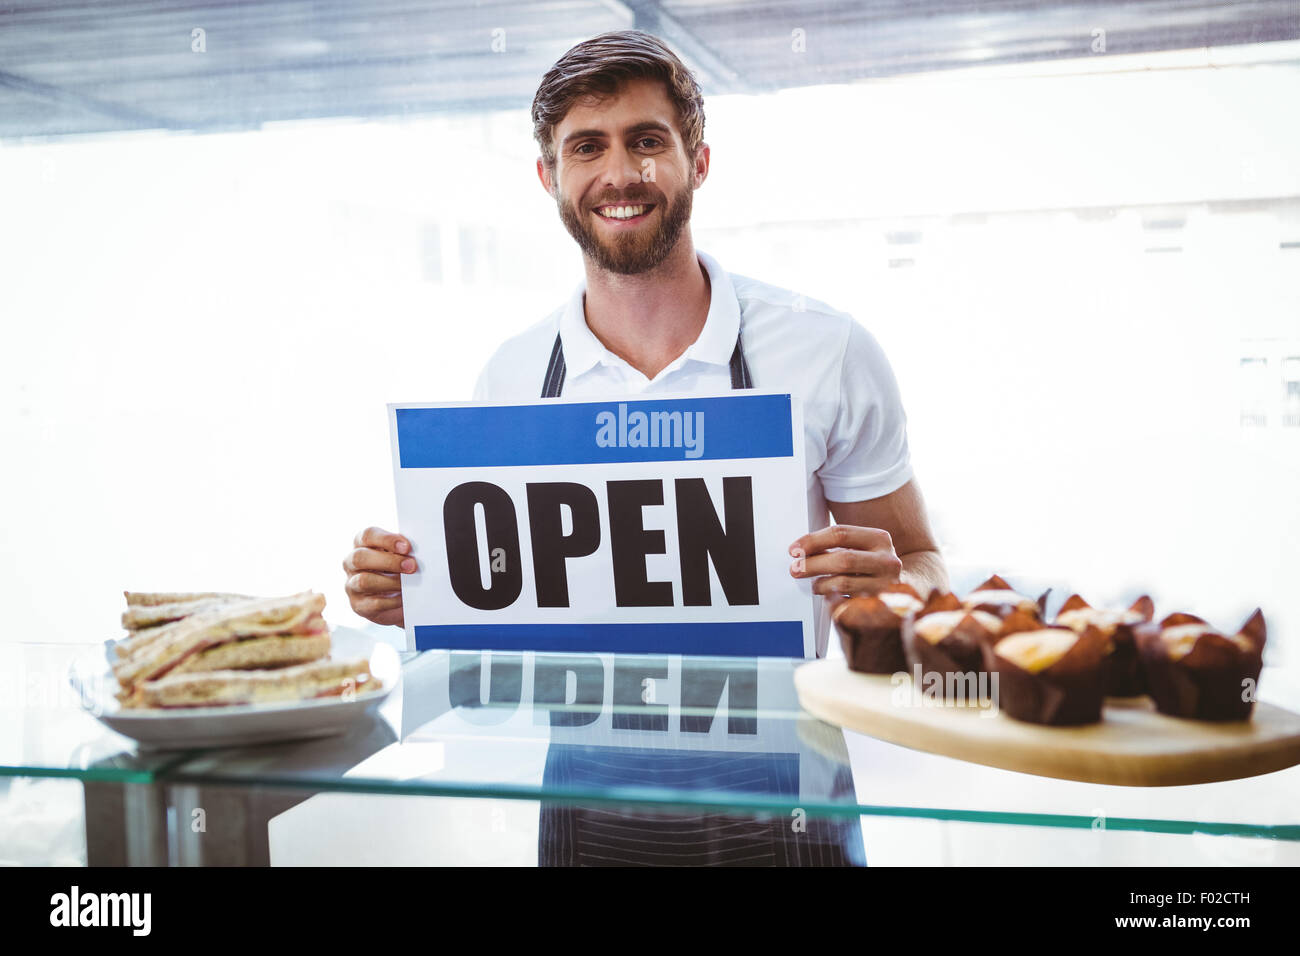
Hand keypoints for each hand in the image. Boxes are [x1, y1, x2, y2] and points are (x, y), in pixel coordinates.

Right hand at [343, 526, 416, 625]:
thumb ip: (403, 551)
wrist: (396, 598)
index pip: (367, 535)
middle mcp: (351, 563)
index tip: (407, 547)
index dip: (386, 539)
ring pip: (363, 581)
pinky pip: (373, 603)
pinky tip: (404, 598)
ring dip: (390, 582)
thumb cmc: (398, 570)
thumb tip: (415, 552)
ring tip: (409, 583)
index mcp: (362, 544)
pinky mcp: (358, 606)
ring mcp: (351, 585)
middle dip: (389, 561)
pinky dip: (392, 600)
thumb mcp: (399, 556)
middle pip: (360, 557)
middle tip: (412, 566)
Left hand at [788, 524, 902, 596]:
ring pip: (844, 583)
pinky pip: (848, 604)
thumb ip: (837, 545)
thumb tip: (801, 552)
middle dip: (813, 564)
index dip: (812, 541)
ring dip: (821, 584)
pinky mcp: (881, 606)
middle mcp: (887, 560)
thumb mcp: (863, 548)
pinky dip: (833, 600)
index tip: (794, 550)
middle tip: (795, 568)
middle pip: (842, 559)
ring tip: (814, 584)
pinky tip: (829, 597)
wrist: (907, 587)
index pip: (840, 534)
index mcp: (880, 539)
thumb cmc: (873, 565)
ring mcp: (887, 584)